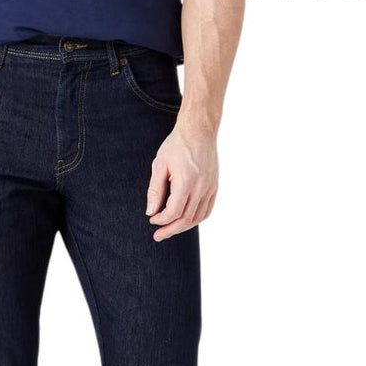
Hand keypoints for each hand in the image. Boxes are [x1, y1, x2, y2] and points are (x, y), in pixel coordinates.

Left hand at [146, 122, 218, 241]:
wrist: (199, 130)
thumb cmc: (176, 145)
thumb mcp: (159, 165)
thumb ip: (155, 190)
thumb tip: (150, 211)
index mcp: (186, 181)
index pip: (173, 212)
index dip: (161, 220)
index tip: (152, 219)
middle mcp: (201, 187)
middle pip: (186, 219)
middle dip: (170, 230)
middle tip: (158, 236)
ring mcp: (210, 187)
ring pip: (197, 218)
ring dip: (182, 227)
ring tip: (170, 229)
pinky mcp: (214, 187)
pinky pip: (206, 210)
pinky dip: (195, 219)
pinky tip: (184, 221)